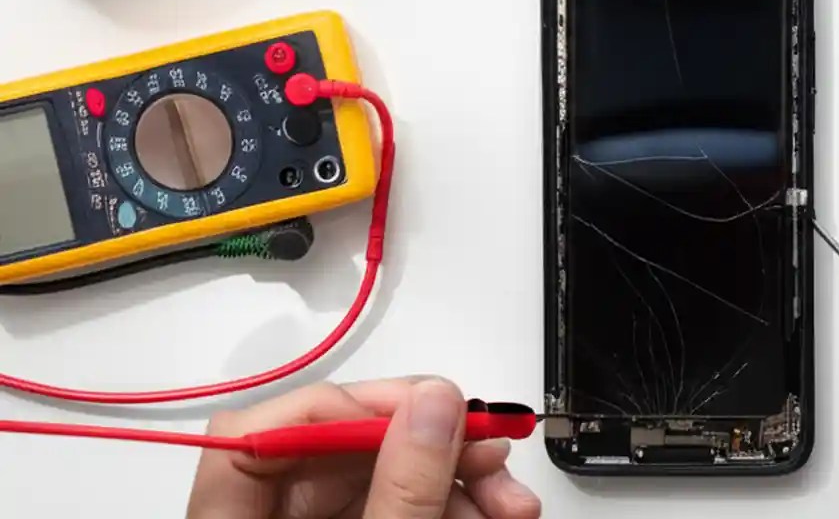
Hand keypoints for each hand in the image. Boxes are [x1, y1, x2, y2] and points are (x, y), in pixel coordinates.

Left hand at [186, 377, 541, 517]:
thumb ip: (404, 492)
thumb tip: (433, 404)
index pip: (254, 435)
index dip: (335, 410)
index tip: (415, 411)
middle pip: (336, 451)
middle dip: (430, 443)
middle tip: (491, 447)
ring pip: (384, 478)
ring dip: (459, 478)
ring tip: (511, 501)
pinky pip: (405, 506)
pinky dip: (454, 504)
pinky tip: (496, 512)